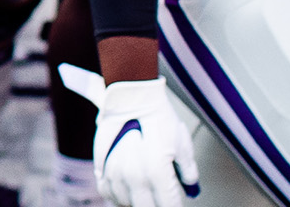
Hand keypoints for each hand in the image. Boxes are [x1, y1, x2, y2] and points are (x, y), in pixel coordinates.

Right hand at [69, 70, 198, 206]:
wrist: (131, 93)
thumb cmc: (157, 114)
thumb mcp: (182, 143)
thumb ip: (187, 170)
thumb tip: (189, 185)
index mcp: (156, 173)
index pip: (169, 206)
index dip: (175, 206)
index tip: (177, 204)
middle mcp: (133, 176)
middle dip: (155, 205)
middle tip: (161, 200)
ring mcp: (114, 172)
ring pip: (124, 202)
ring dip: (135, 202)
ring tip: (144, 196)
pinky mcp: (101, 165)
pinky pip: (106, 190)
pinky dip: (116, 195)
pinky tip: (126, 192)